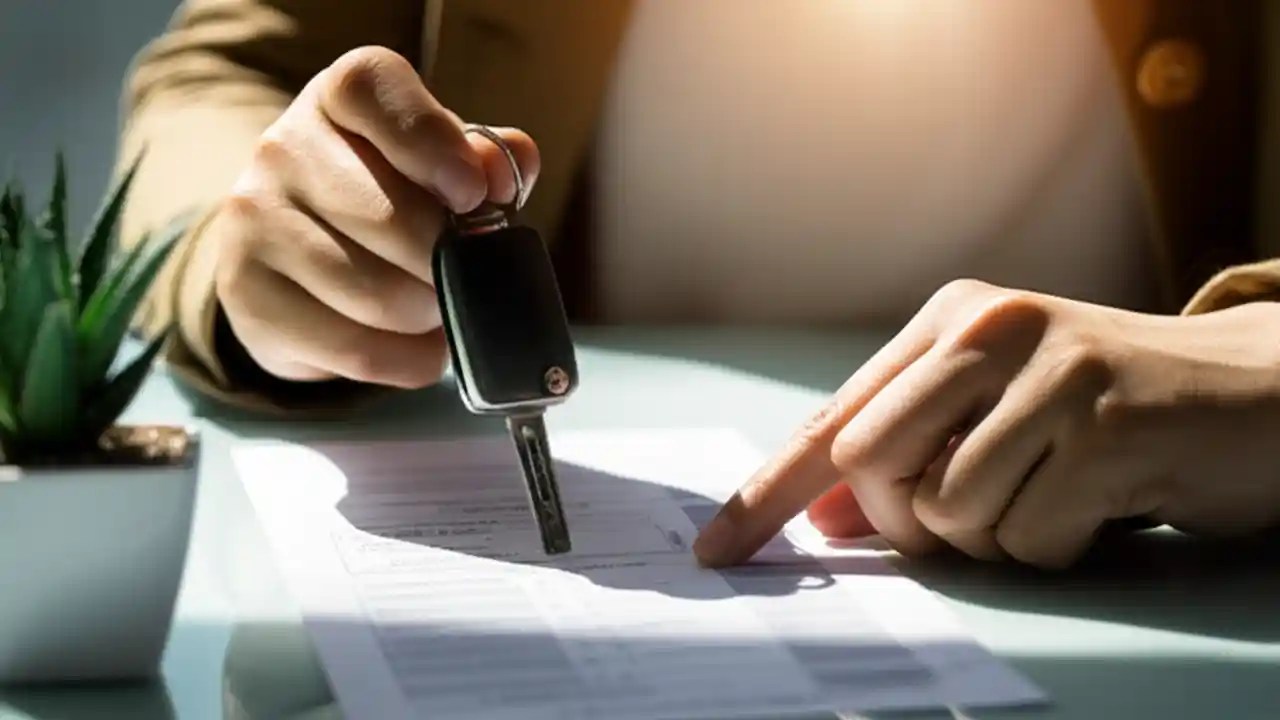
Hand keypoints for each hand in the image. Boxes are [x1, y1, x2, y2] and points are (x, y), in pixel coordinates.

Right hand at [212, 46, 538, 388]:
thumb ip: (485, 161)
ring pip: (376, 295)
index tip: (473, 193)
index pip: (373, 91)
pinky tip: (417, 346)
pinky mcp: (248, 295)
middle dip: (448, 263)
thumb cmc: (390, 196)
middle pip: (389, 218)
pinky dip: (408, 360)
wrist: (295, 253)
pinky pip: (355, 349)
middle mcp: (282, 147)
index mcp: (338, 96)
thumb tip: (503, 172)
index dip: (431, 141)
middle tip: (465, 276)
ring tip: (437, 307)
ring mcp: (253, 221)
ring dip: (429, 316)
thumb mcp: (440, 164)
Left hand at [693, 279, 1279, 569]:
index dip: (769, 492)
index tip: (717, 550)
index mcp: (951, 320)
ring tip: (1054, 494)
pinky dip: (1055, 547)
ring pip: (947, 508)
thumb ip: (910, 456)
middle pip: (868, 461)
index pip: (834, 418)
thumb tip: (825, 519)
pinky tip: (1100, 501)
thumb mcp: (997, 418)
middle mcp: (990, 327)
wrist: (1252, 391)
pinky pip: (1028, 537)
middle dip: (907, 519)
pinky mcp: (1106, 423)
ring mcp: (1050, 371)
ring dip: (994, 537)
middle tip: (972, 514)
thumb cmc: (1106, 411)